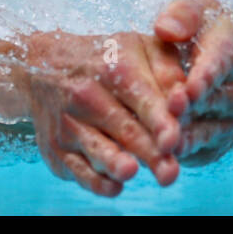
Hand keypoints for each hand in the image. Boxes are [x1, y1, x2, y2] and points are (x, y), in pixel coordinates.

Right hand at [21, 30, 186, 196]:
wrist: (43, 65)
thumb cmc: (107, 59)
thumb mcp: (140, 48)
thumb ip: (169, 70)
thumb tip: (189, 98)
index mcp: (115, 68)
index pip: (142, 99)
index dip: (159, 121)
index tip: (173, 139)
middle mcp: (87, 94)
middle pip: (124, 129)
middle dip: (149, 153)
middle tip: (170, 173)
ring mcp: (68, 123)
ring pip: (97, 150)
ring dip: (115, 164)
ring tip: (132, 171)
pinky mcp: (56, 149)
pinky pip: (79, 171)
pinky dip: (97, 181)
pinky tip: (116, 184)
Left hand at [153, 0, 232, 161]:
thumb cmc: (206, 33)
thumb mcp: (200, 10)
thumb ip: (182, 14)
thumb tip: (164, 29)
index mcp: (229, 52)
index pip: (219, 64)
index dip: (205, 77)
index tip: (188, 88)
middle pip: (216, 101)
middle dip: (194, 109)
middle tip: (173, 112)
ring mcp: (230, 119)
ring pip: (210, 131)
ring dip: (190, 139)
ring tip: (167, 145)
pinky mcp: (218, 143)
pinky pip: (203, 151)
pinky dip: (186, 155)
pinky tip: (165, 159)